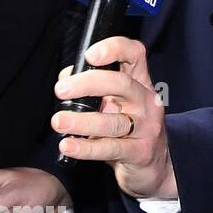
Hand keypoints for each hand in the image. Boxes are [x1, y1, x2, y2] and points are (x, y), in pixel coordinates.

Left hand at [50, 36, 175, 199]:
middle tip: (61, 90)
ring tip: (59, 121)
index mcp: (140, 83)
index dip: (114, 48)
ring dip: (82, 121)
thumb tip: (66, 79)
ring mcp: (146, 127)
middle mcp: (147, 101)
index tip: (90, 55)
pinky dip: (87, 148)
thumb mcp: (116, 104)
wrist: (153, 164)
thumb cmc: (128, 129)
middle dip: (89, 84)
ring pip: (113, 122)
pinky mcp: (140, 152)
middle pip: (122, 84)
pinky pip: (111, 148)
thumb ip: (94, 89)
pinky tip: (68, 145)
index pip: (135, 54)